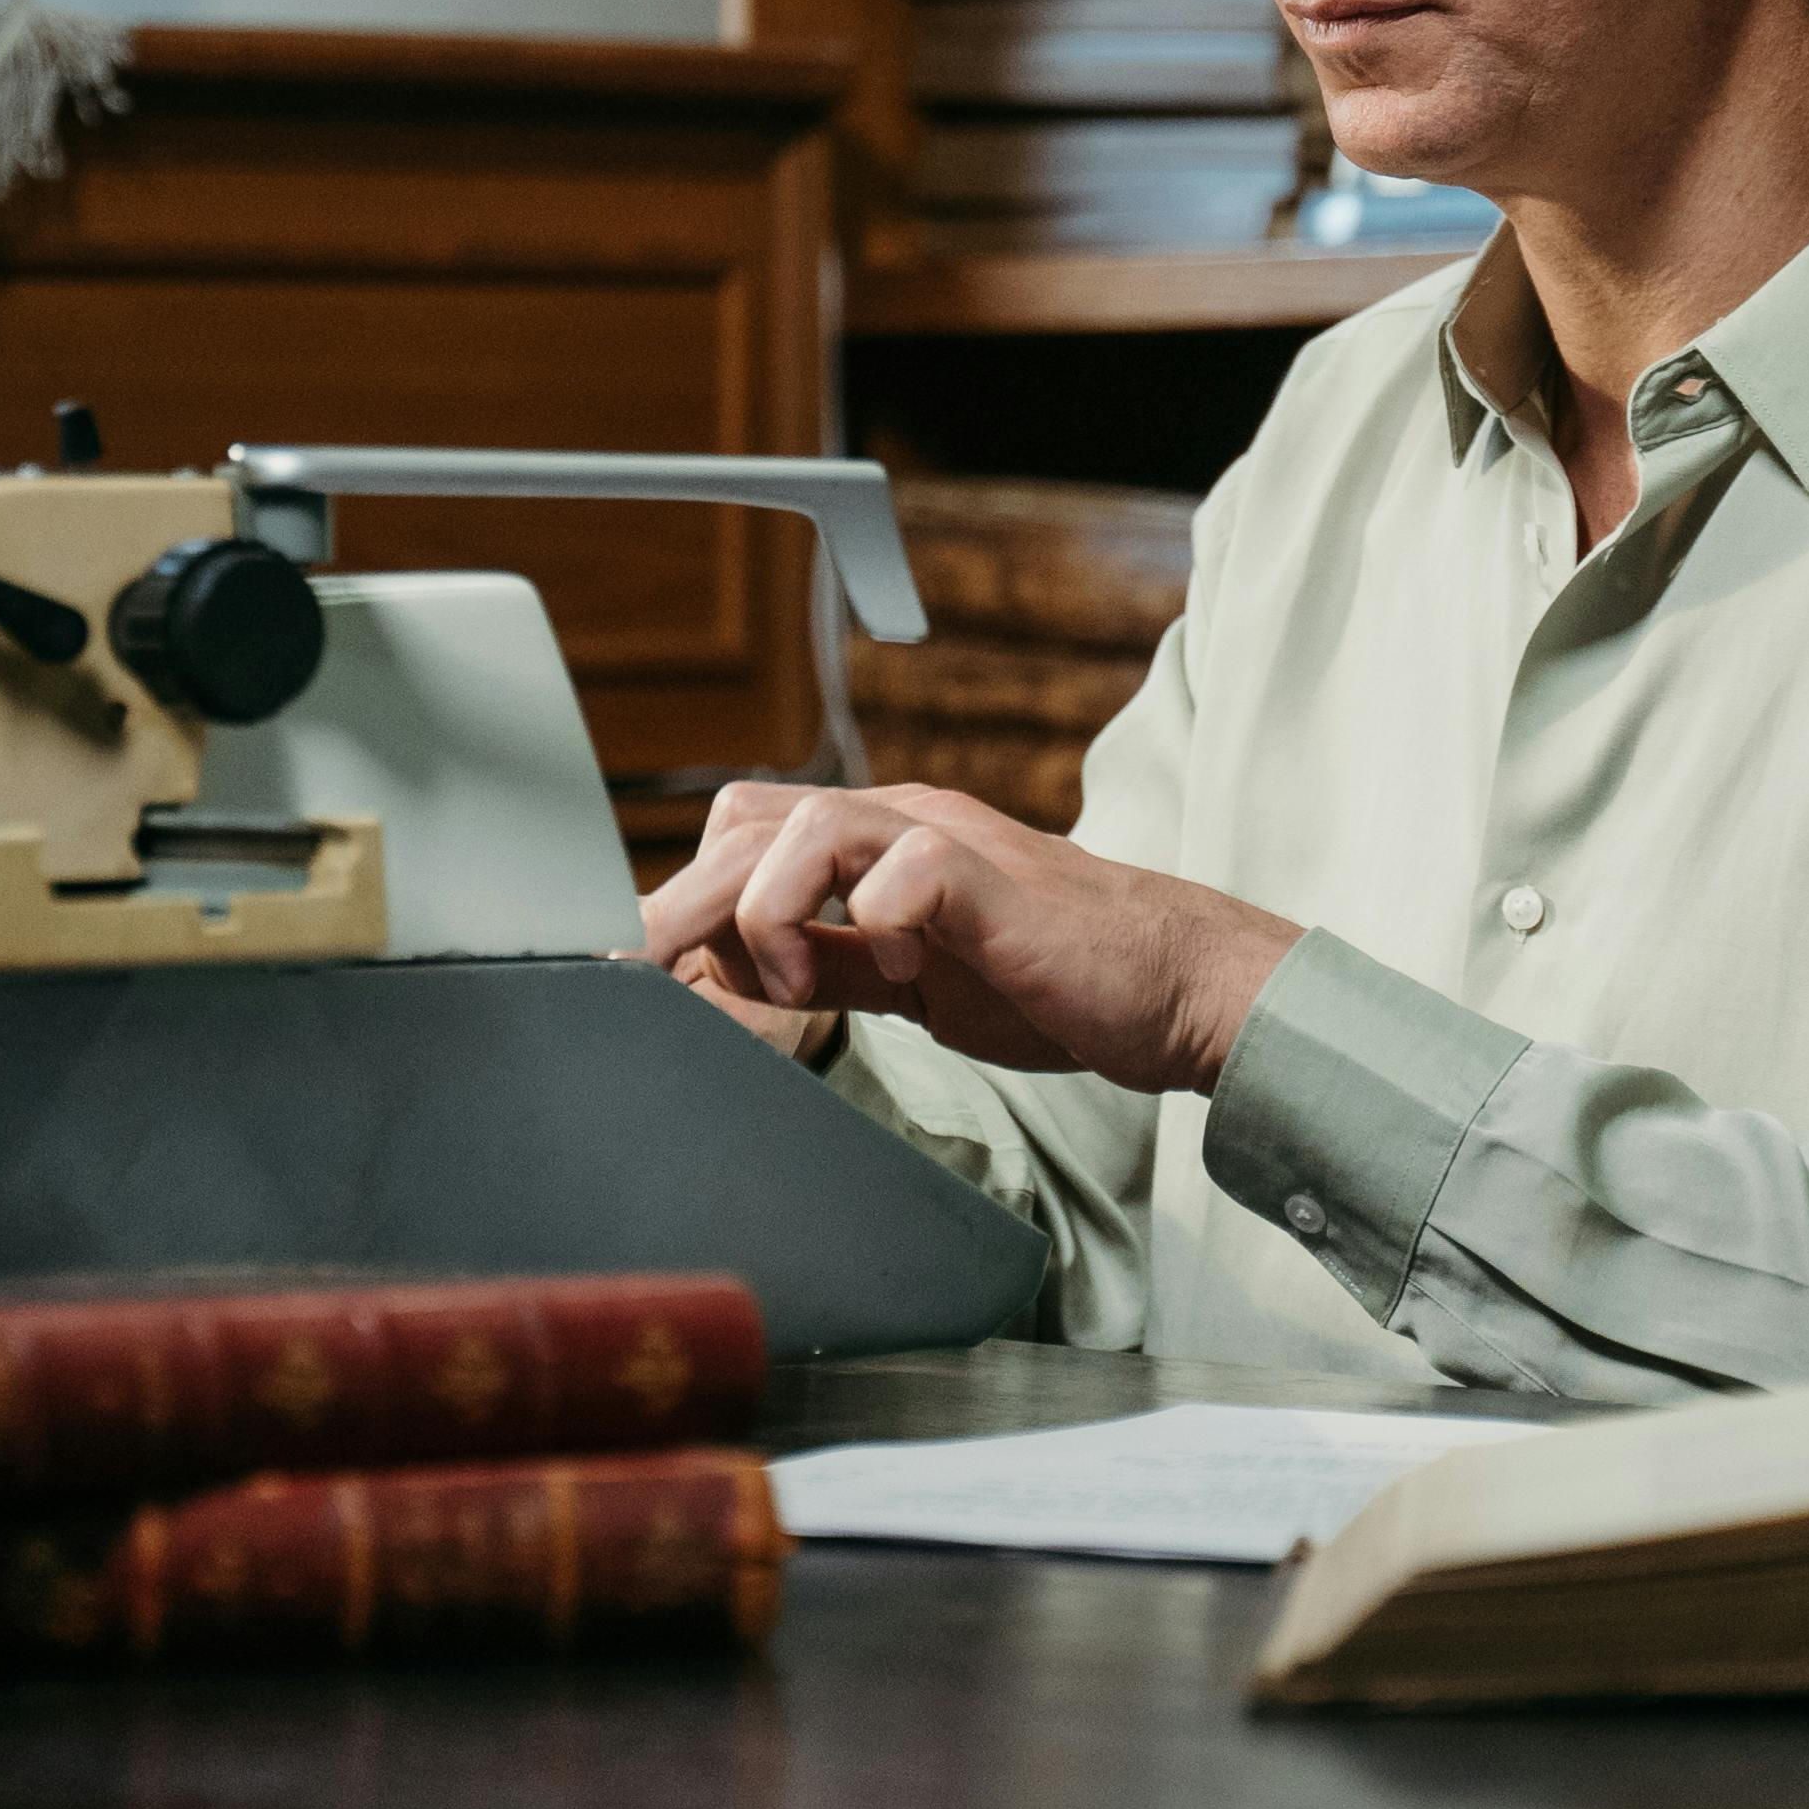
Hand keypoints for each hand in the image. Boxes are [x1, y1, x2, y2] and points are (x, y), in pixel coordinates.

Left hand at [639, 780, 1298, 1093]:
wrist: (1172, 987)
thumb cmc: (1050, 982)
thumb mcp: (908, 981)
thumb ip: (824, 964)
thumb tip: (725, 976)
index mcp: (875, 845)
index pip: (743, 835)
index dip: (681, 899)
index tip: (636, 974)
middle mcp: (901, 823)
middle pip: (749, 820)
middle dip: (684, 908)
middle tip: (653, 984)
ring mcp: (946, 841)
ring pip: (808, 825)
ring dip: (772, 911)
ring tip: (791, 984)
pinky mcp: (991, 877)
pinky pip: (904, 869)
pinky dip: (874, 923)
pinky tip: (895, 974)